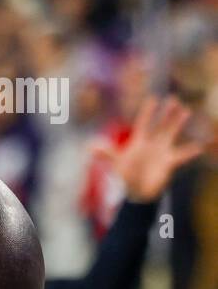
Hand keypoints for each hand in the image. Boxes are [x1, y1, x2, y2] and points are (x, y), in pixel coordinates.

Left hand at [90, 95, 205, 202]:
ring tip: (186, 111)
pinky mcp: (169, 162)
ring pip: (172, 134)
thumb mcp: (116, 163)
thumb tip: (89, 146)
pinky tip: (200, 146)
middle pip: (161, 124)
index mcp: (139, 141)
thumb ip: (106, 154)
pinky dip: (190, 152)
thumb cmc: (126, 174)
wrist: (136, 190)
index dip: (147, 111)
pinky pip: (182, 155)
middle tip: (174, 99)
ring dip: (178, 123)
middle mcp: (152, 143)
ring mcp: (162, 151)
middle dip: (167, 113)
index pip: (143, 122)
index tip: (152, 99)